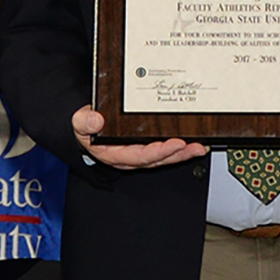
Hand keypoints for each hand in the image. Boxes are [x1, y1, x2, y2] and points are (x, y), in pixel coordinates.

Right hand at [72, 105, 206, 169]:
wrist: (87, 129)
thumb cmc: (86, 128)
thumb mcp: (80, 122)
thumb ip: (85, 122)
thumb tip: (96, 120)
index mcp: (114, 154)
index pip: (140, 156)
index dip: (159, 152)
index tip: (175, 143)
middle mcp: (130, 157)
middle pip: (157, 159)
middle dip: (178, 154)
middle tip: (194, 146)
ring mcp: (139, 154)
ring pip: (164, 157)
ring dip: (182, 153)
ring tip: (199, 147)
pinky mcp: (146, 147)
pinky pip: (164, 151)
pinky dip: (179, 149)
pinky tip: (192, 143)